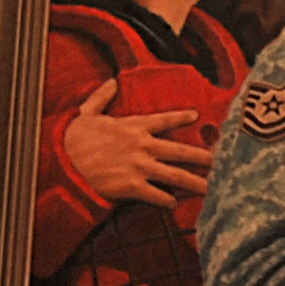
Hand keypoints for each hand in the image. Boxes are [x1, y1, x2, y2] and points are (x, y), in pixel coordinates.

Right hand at [59, 78, 211, 206]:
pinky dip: (167, 200)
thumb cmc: (74, 140)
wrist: (65, 163)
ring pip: (175, 175)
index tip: (196, 116)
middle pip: (180, 151)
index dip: (181, 118)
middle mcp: (143, 146)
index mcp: (134, 126)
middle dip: (202, 156)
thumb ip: (102, 98)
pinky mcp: (132, 186)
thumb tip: (111, 81)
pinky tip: (175, 203)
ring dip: (194, 182)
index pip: (164, 120)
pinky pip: (156, 194)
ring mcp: (140, 167)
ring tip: (211, 188)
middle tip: (219, 160)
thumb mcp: (87, 113)